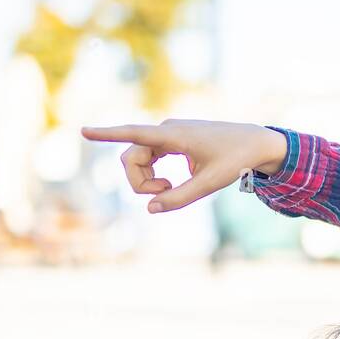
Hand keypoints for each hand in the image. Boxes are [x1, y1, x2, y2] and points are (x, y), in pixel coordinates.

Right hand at [81, 119, 288, 212]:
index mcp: (174, 134)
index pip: (133, 132)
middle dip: (139, 182)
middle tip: (166, 195)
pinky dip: (155, 174)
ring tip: (171, 190)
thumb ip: (180, 198)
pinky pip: (151, 157)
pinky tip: (172, 182)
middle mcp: (167, 129)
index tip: (83, 130)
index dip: (106, 134)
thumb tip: (151, 208)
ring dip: (147, 180)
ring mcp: (170, 133)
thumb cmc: (236, 160)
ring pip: (140, 159)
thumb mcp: (209, 184)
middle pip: (132, 157)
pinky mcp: (174, 140)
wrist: (256, 143)